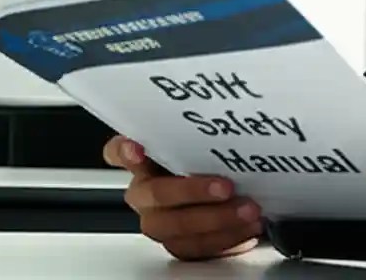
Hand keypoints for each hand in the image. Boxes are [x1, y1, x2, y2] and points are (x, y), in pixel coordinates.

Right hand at [103, 135, 262, 260]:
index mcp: (143, 162)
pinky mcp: (178, 245)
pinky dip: (226, 237)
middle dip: (192, 190)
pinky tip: (247, 226)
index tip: (137, 148)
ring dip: (217, 218)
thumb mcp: (204, 145)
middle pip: (155, 194)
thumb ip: (197, 137)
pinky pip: (197, 246)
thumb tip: (220, 119)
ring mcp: (158, 221)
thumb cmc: (209, 165)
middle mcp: (144, 193)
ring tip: (247, 209)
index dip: (123, 151)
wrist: (226, 201)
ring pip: (177, 226)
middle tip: (225, 186)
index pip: (118, 152)